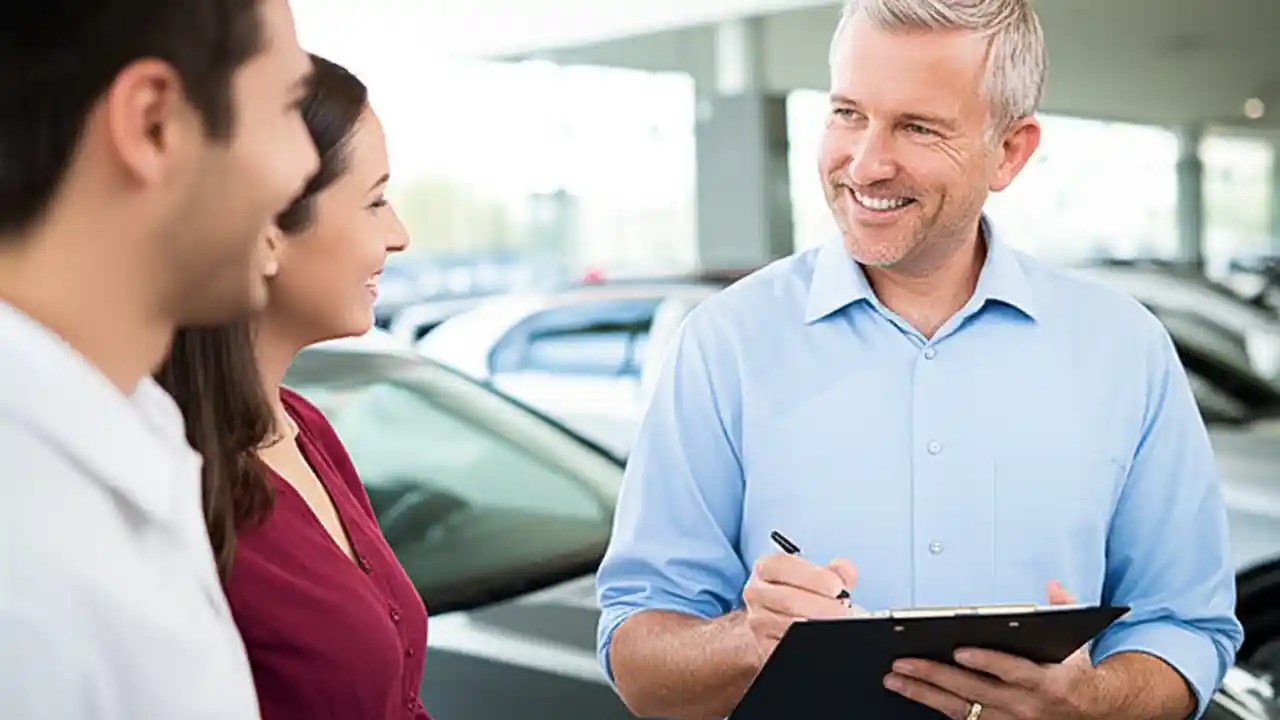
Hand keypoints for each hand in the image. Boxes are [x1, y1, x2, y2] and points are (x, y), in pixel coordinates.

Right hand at [742, 553, 856, 660]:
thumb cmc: (798, 595)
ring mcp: (757, 621)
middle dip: (823, 606)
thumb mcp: (813, 577)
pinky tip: (823, 637)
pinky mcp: (763, 647)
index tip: (837, 587)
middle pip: (789, 599)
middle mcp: (756, 593)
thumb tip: (845, 570)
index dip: (814, 576)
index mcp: (765, 569)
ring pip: (790, 626)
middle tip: (845, 610)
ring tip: (838, 624)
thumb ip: (834, 571)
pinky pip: (788, 646)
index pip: (783, 566)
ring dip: (819, 626)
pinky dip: (809, 641)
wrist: (775, 623)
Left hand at [884, 581, 1103, 718]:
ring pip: (960, 709)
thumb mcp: (1078, 644)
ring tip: (895, 678)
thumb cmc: (1074, 675)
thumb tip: (1053, 586)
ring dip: (924, 693)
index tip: (959, 651)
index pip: (1014, 672)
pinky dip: (935, 706)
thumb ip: (1066, 609)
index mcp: (1047, 683)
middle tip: (903, 661)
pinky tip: (913, 693)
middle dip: (935, 675)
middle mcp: (1025, 706)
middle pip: (974, 691)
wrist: (1091, 715)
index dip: (987, 661)